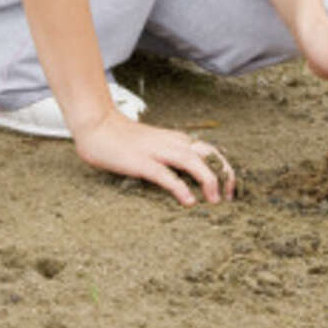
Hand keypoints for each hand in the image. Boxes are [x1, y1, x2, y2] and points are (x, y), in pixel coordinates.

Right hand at [72, 111, 235, 206]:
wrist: (97, 125)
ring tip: (215, 200)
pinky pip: (164, 174)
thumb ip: (170, 156)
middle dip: (224, 174)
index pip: (210, 150)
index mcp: (176, 140)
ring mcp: (156, 151)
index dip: (224, 167)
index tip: (230, 188)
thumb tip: (186, 178)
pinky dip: (179, 187)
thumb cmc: (123, 139)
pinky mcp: (141, 162)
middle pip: (208, 153)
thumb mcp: (154, 145)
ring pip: (191, 161)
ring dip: (207, 179)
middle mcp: (171, 143)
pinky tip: (187, 201)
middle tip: (230, 197)